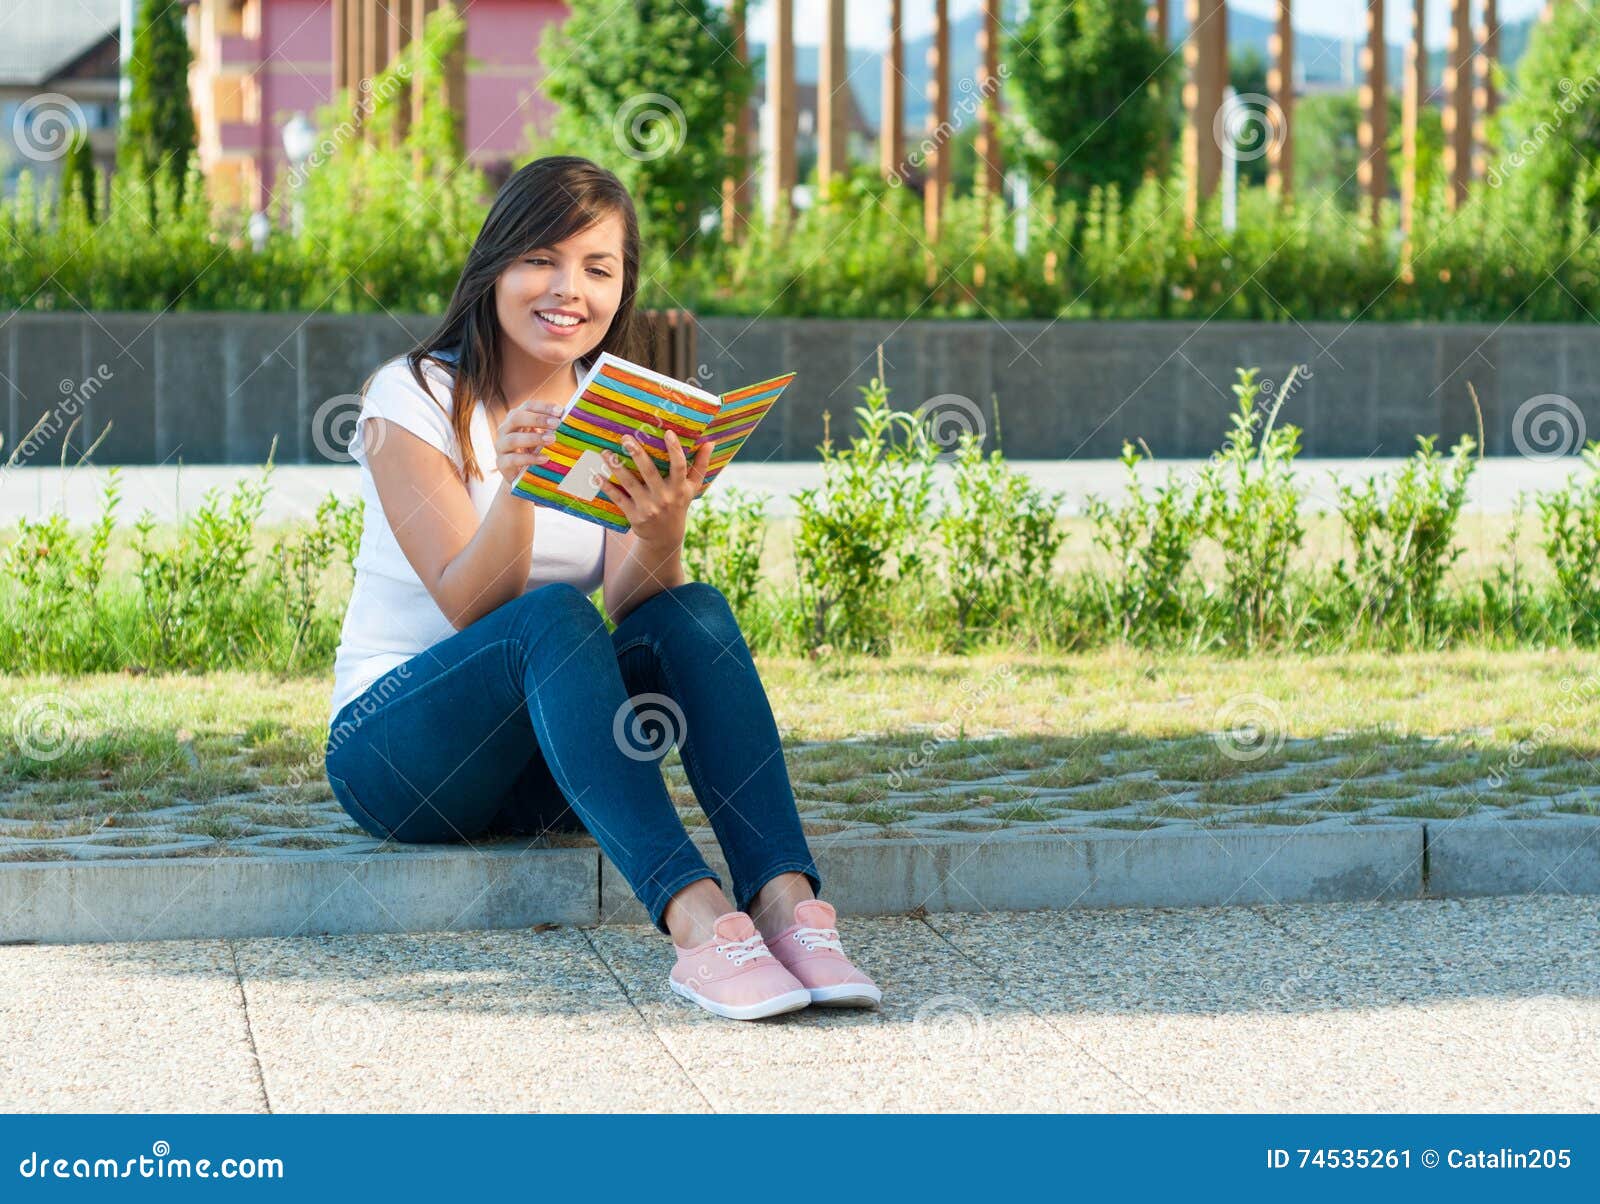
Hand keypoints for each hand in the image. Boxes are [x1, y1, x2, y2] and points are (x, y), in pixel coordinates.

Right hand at [494, 400, 565, 489]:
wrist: (520, 476)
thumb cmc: (534, 451)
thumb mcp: (542, 436)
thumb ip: (551, 427)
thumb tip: (571, 419)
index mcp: (516, 418)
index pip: (527, 406)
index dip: (543, 407)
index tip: (560, 411)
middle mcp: (505, 429)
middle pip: (516, 417)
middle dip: (537, 419)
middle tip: (556, 424)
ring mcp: (501, 446)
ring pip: (513, 439)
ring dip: (534, 438)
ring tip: (552, 439)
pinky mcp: (502, 463)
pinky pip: (514, 459)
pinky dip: (530, 458)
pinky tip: (545, 458)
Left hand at [594, 428, 713, 547]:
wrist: (665, 538)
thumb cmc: (679, 505)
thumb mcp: (693, 488)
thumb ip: (701, 465)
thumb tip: (711, 442)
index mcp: (680, 488)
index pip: (679, 466)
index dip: (674, 449)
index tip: (668, 432)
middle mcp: (664, 497)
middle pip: (650, 472)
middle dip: (637, 454)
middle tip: (626, 438)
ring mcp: (648, 507)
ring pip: (630, 483)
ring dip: (616, 467)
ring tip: (605, 452)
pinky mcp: (634, 515)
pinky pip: (618, 498)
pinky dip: (606, 487)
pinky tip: (595, 474)